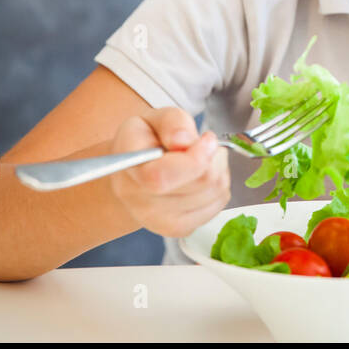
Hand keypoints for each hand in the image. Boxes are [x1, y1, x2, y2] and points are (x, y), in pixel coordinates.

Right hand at [108, 106, 229, 238]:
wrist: (132, 176)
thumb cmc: (144, 142)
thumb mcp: (154, 118)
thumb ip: (171, 122)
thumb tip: (185, 140)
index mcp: (129, 166)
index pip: (162, 176)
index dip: (195, 158)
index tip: (207, 139)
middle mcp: (139, 200)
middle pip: (201, 182)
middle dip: (213, 157)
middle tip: (204, 144)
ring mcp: (159, 220)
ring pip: (215, 192)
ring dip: (219, 170)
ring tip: (202, 159)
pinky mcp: (178, 229)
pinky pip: (218, 204)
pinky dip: (218, 187)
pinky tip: (202, 177)